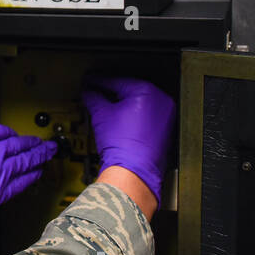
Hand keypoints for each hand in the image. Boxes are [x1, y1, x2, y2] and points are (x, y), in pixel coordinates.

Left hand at [0, 124, 57, 254]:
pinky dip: (9, 131)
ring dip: (29, 142)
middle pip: (26, 161)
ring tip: (37, 141)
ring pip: (17, 144)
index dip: (34, 176)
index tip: (40, 171)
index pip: (22, 183)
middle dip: (41, 156)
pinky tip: (12, 132)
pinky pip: (0, 131)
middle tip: (50, 150)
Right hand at [80, 75, 175, 208]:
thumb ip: (93, 98)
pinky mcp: (164, 131)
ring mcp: (165, 117)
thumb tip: (89, 93)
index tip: (89, 81)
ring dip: (122, 103)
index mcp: (148, 92)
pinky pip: (145, 116)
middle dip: (111, 91)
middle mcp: (161, 102)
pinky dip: (132, 115)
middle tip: (95, 91)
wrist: (134, 173)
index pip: (117, 81)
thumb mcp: (101, 115)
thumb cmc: (123, 146)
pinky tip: (119, 120)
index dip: (98, 80)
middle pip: (130, 90)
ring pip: (139, 104)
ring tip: (105, 105)